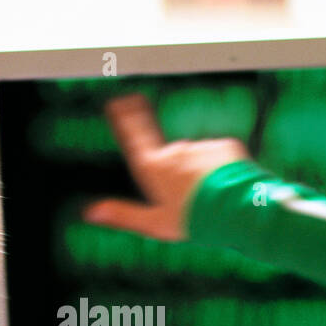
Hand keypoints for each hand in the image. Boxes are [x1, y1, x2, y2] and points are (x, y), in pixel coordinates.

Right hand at [82, 94, 250, 241]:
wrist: (235, 210)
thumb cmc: (193, 219)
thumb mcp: (154, 224)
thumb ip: (122, 214)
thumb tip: (90, 212)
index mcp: (153, 168)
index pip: (134, 134)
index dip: (125, 117)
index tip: (119, 102)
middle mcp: (174, 151)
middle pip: (170, 157)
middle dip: (177, 173)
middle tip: (191, 200)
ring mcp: (199, 147)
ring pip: (196, 158)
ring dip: (200, 174)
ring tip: (211, 198)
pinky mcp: (223, 145)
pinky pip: (218, 156)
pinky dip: (221, 170)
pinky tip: (225, 188)